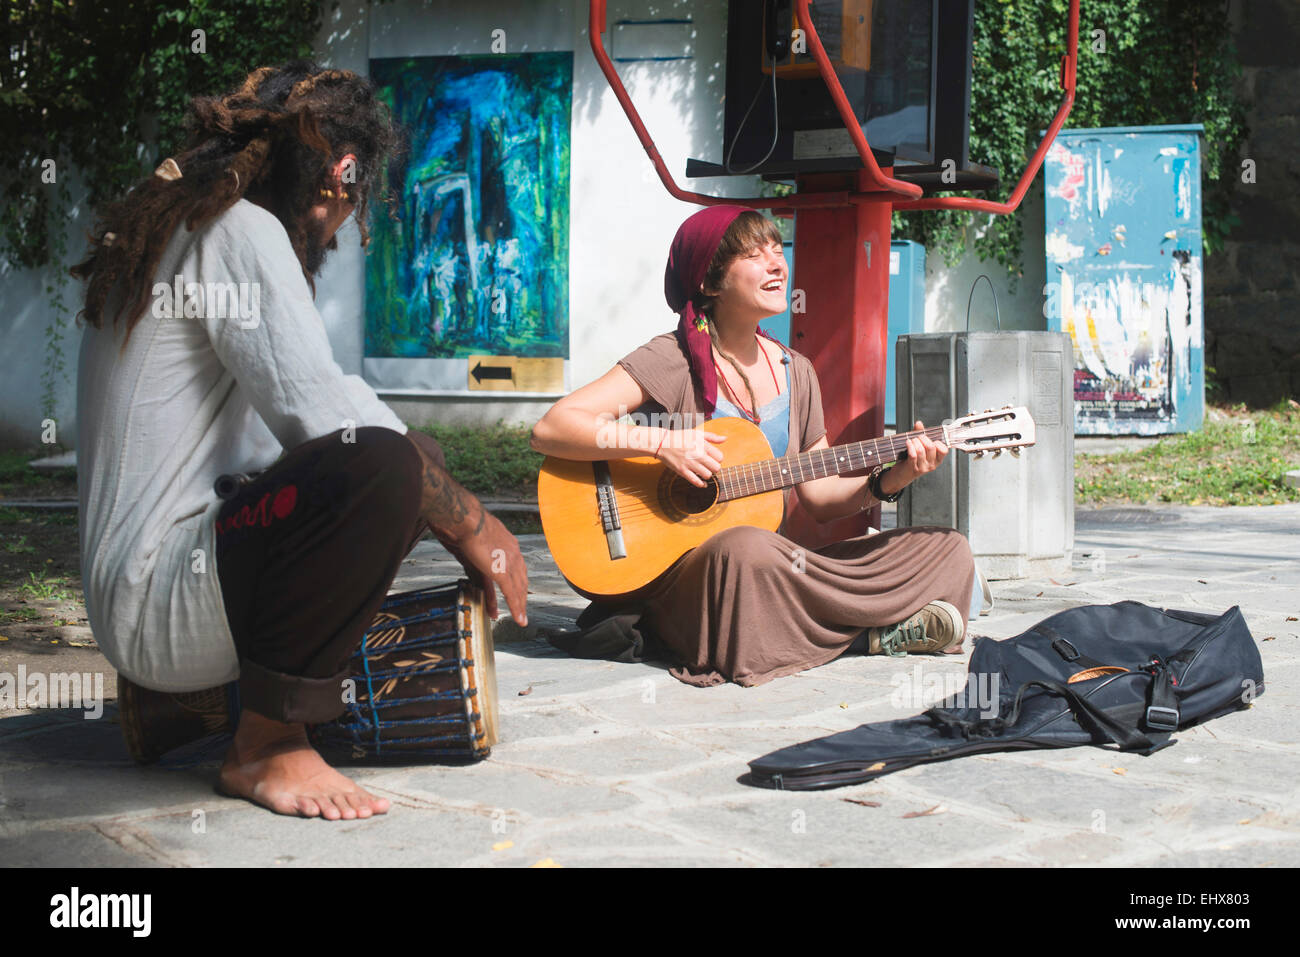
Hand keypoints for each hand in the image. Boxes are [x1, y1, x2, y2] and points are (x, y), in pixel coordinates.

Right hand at [433, 508, 527, 626]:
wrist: (463, 516)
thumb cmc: (462, 519)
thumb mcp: (471, 532)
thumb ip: (472, 541)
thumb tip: (463, 542)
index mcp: (505, 540)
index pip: (516, 563)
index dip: (517, 577)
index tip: (516, 587)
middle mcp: (511, 551)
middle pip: (520, 577)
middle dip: (521, 593)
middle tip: (521, 607)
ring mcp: (507, 561)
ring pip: (518, 587)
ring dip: (520, 604)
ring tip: (520, 618)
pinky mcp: (500, 572)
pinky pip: (511, 593)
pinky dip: (515, 607)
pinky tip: (518, 617)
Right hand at [653, 428, 726, 486]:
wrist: (663, 443)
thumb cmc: (681, 437)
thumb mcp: (697, 433)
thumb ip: (712, 437)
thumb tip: (725, 439)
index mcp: (702, 445)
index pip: (720, 457)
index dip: (718, 459)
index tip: (713, 458)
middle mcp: (697, 454)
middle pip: (716, 468)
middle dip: (714, 468)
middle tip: (709, 466)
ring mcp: (690, 463)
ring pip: (708, 475)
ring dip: (707, 474)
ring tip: (703, 471)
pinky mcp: (682, 471)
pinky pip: (696, 482)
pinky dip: (701, 484)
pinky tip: (701, 482)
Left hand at [885, 420, 948, 493]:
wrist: (902, 475)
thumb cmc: (912, 459)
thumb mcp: (920, 447)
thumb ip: (920, 434)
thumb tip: (919, 423)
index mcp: (937, 460)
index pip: (944, 450)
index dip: (938, 442)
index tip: (931, 439)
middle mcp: (932, 465)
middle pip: (931, 447)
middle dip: (923, 438)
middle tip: (918, 437)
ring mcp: (923, 467)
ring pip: (921, 450)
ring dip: (915, 442)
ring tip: (911, 440)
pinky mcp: (913, 467)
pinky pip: (913, 454)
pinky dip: (910, 446)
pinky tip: (908, 442)